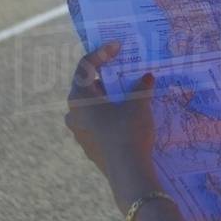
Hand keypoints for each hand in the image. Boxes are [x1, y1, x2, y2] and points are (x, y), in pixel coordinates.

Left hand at [64, 42, 157, 202]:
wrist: (129, 174)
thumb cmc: (128, 131)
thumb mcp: (138, 104)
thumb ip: (140, 86)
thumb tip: (147, 77)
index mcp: (79, 98)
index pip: (86, 66)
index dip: (103, 52)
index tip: (119, 46)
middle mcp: (73, 114)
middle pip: (87, 85)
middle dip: (107, 74)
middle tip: (124, 66)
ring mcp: (79, 132)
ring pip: (92, 106)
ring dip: (109, 95)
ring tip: (130, 89)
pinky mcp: (90, 146)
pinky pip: (97, 122)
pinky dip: (111, 112)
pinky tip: (129, 113)